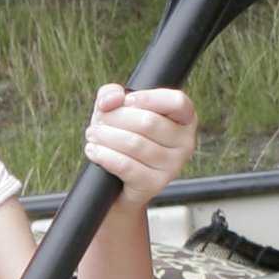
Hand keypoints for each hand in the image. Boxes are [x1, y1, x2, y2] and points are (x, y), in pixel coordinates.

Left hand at [85, 83, 196, 206]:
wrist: (118, 181)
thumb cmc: (123, 136)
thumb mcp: (117, 110)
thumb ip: (113, 93)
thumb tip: (113, 99)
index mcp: (184, 119)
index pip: (177, 102)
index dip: (148, 98)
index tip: (127, 101)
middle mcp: (185, 143)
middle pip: (148, 122)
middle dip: (115, 118)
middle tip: (98, 123)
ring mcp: (172, 166)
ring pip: (134, 144)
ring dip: (106, 137)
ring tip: (93, 135)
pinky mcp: (154, 184)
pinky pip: (126, 166)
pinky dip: (104, 155)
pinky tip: (93, 150)